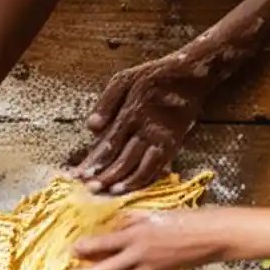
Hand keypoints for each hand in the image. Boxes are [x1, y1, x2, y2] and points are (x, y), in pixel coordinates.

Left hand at [69, 208, 230, 269]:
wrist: (211, 236)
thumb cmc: (184, 219)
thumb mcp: (152, 214)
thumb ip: (130, 221)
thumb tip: (112, 227)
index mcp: (135, 233)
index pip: (100, 244)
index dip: (83, 249)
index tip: (72, 250)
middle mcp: (137, 254)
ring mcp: (146, 268)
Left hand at [75, 25, 258, 193]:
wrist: (191, 75)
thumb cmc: (154, 76)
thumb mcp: (125, 79)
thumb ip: (106, 103)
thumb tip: (91, 127)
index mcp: (130, 113)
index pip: (108, 143)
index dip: (93, 161)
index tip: (78, 175)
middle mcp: (146, 129)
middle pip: (122, 159)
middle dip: (104, 177)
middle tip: (89, 190)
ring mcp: (161, 139)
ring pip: (140, 167)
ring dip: (123, 182)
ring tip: (109, 194)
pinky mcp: (173, 144)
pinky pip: (157, 167)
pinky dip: (144, 179)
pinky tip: (132, 188)